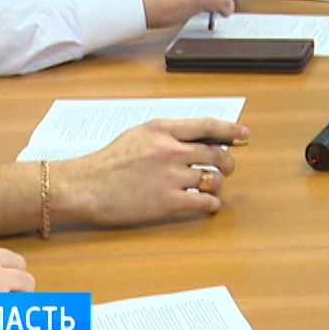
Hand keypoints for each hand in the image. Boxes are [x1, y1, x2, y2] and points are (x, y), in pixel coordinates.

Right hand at [56, 118, 248, 224]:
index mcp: (162, 129)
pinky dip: (211, 203)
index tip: (244, 133)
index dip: (231, 129)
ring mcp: (170, 176)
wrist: (85, 186)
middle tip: (228, 168)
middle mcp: (170, 150)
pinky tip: (207, 204)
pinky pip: (204, 201)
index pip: (207, 125)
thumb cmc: (108, 161)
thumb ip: (166, 134)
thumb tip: (196, 139)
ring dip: (218, 184)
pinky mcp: (168, 201)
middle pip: (217, 153)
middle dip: (228, 162)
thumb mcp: (138, 135)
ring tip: (212, 187)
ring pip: (213, 178)